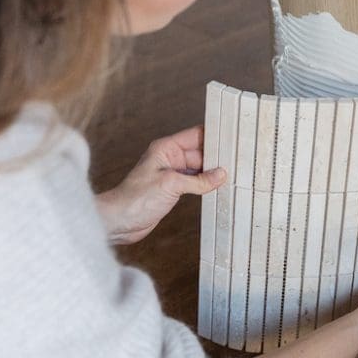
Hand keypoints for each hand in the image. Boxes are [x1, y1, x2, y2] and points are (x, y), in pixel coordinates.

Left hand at [95, 126, 225, 244]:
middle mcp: (170, 159)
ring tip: (232, 174)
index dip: (213, 136)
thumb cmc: (135, 199)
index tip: (231, 137)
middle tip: (238, 160)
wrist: (119, 222)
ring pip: (199, 169)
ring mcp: (172, 175)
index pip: (196, 135)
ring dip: (212, 172)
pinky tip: (218, 187)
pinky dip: (206, 185)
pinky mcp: (173, 190)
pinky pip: (195, 183)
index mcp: (166, 148)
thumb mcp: (171, 185)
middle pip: (200, 152)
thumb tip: (220, 175)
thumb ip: (198, 180)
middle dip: (217, 157)